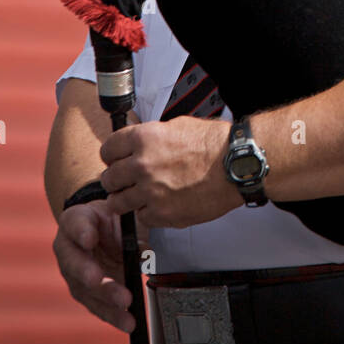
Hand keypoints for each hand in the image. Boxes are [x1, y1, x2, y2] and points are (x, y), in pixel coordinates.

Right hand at [53, 201, 147, 333]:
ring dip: (105, 300)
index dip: (81, 231)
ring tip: (125, 307)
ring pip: (85, 290)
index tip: (89, 239)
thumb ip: (131, 229)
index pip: (75, 223)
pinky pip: (97, 306)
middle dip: (86, 272)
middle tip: (97, 279)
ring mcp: (73, 274)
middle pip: (74, 262)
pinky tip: (127, 322)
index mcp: (75, 220)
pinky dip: (112, 315)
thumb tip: (144, 249)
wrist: (108, 231)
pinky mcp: (85, 293)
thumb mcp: (124, 214)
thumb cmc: (115, 219)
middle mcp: (68, 248)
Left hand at [99, 117, 240, 228]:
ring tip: (139, 195)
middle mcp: (142, 165)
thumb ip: (151, 138)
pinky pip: (141, 217)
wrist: (236, 165)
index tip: (115, 160)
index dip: (112, 155)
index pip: (108, 149)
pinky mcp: (162, 214)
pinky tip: (160, 203)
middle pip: (109, 178)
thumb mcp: (177, 126)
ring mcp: (150, 192)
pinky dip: (148, 212)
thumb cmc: (214, 144)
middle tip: (126, 180)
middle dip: (116, 179)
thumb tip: (137, 146)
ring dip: (126, 199)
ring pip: (118, 202)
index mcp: (144, 139)